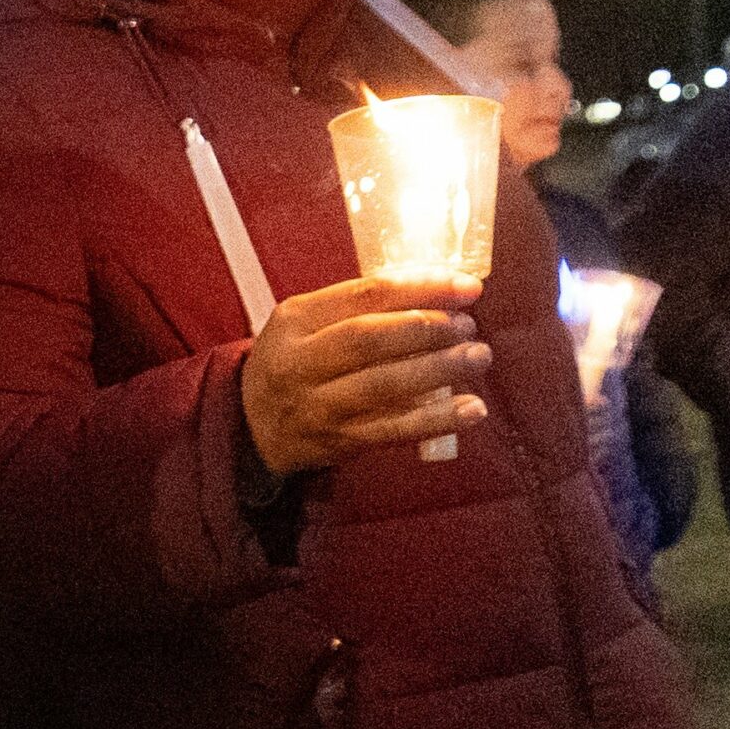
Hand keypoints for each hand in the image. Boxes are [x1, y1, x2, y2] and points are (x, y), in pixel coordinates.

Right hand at [241, 273, 489, 476]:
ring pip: (383, 384)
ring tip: (478, 357)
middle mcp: (300, 362)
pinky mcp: (337, 441)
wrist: (251, 426)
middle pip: (369, 339)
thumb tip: (436, 292)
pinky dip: (438, 420)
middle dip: (429, 328)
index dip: (421, 288)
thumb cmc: (292, 363)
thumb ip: (354, 308)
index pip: (363, 295)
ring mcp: (317, 405)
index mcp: (295, 320)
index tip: (466, 286)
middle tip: (468, 326)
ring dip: (439, 369)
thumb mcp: (303, 324)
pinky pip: (393, 430)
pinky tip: (472, 408)